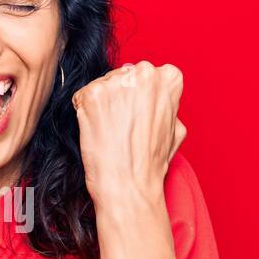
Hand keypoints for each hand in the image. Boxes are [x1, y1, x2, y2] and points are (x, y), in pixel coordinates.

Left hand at [72, 60, 185, 206]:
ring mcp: (117, 82)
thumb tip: (156, 95)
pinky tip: (96, 132)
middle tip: (122, 127)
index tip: (137, 118)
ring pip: (102, 86)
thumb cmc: (152, 163)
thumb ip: (167, 104)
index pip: (145, 76)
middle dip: (118, 97)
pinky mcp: (92, 94)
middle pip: (122, 76)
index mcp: (169, 77)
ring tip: (110, 132)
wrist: (128, 185)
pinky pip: (82, 97)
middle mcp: (144, 72)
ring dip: (101, 106)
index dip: (138, 98)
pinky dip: (84, 113)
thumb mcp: (177, 128)